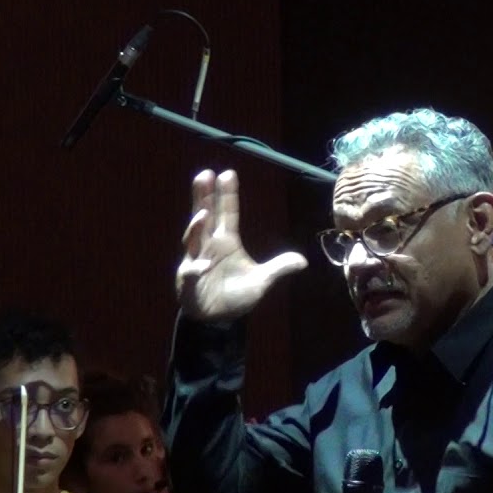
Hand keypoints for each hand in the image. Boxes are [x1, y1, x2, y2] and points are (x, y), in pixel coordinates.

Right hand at [176, 170, 307, 320]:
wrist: (218, 319)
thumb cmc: (236, 295)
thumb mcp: (262, 280)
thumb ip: (279, 268)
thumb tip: (303, 260)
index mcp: (227, 241)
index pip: (227, 213)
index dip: (227, 195)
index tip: (228, 173)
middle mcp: (209, 246)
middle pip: (206, 216)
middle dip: (204, 197)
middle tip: (205, 175)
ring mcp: (196, 261)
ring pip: (193, 240)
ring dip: (196, 227)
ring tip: (203, 214)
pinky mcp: (189, 282)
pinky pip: (190, 274)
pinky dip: (194, 270)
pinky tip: (200, 267)